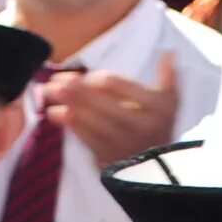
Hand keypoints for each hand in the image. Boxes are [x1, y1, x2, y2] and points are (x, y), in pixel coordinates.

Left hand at [47, 52, 180, 165]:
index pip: (121, 87)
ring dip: (67, 105)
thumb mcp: (171, 102)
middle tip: (55, 80)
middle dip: (76, 90)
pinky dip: (69, 125)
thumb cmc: (160, 126)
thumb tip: (169, 52)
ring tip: (49, 91)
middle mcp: (140, 126)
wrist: (160, 169)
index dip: (99, 80)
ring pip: (91, 120)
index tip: (86, 77)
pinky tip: (55, 113)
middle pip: (102, 103)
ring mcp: (123, 144)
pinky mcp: (109, 158)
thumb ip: (169, 76)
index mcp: (156, 107)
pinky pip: (86, 139)